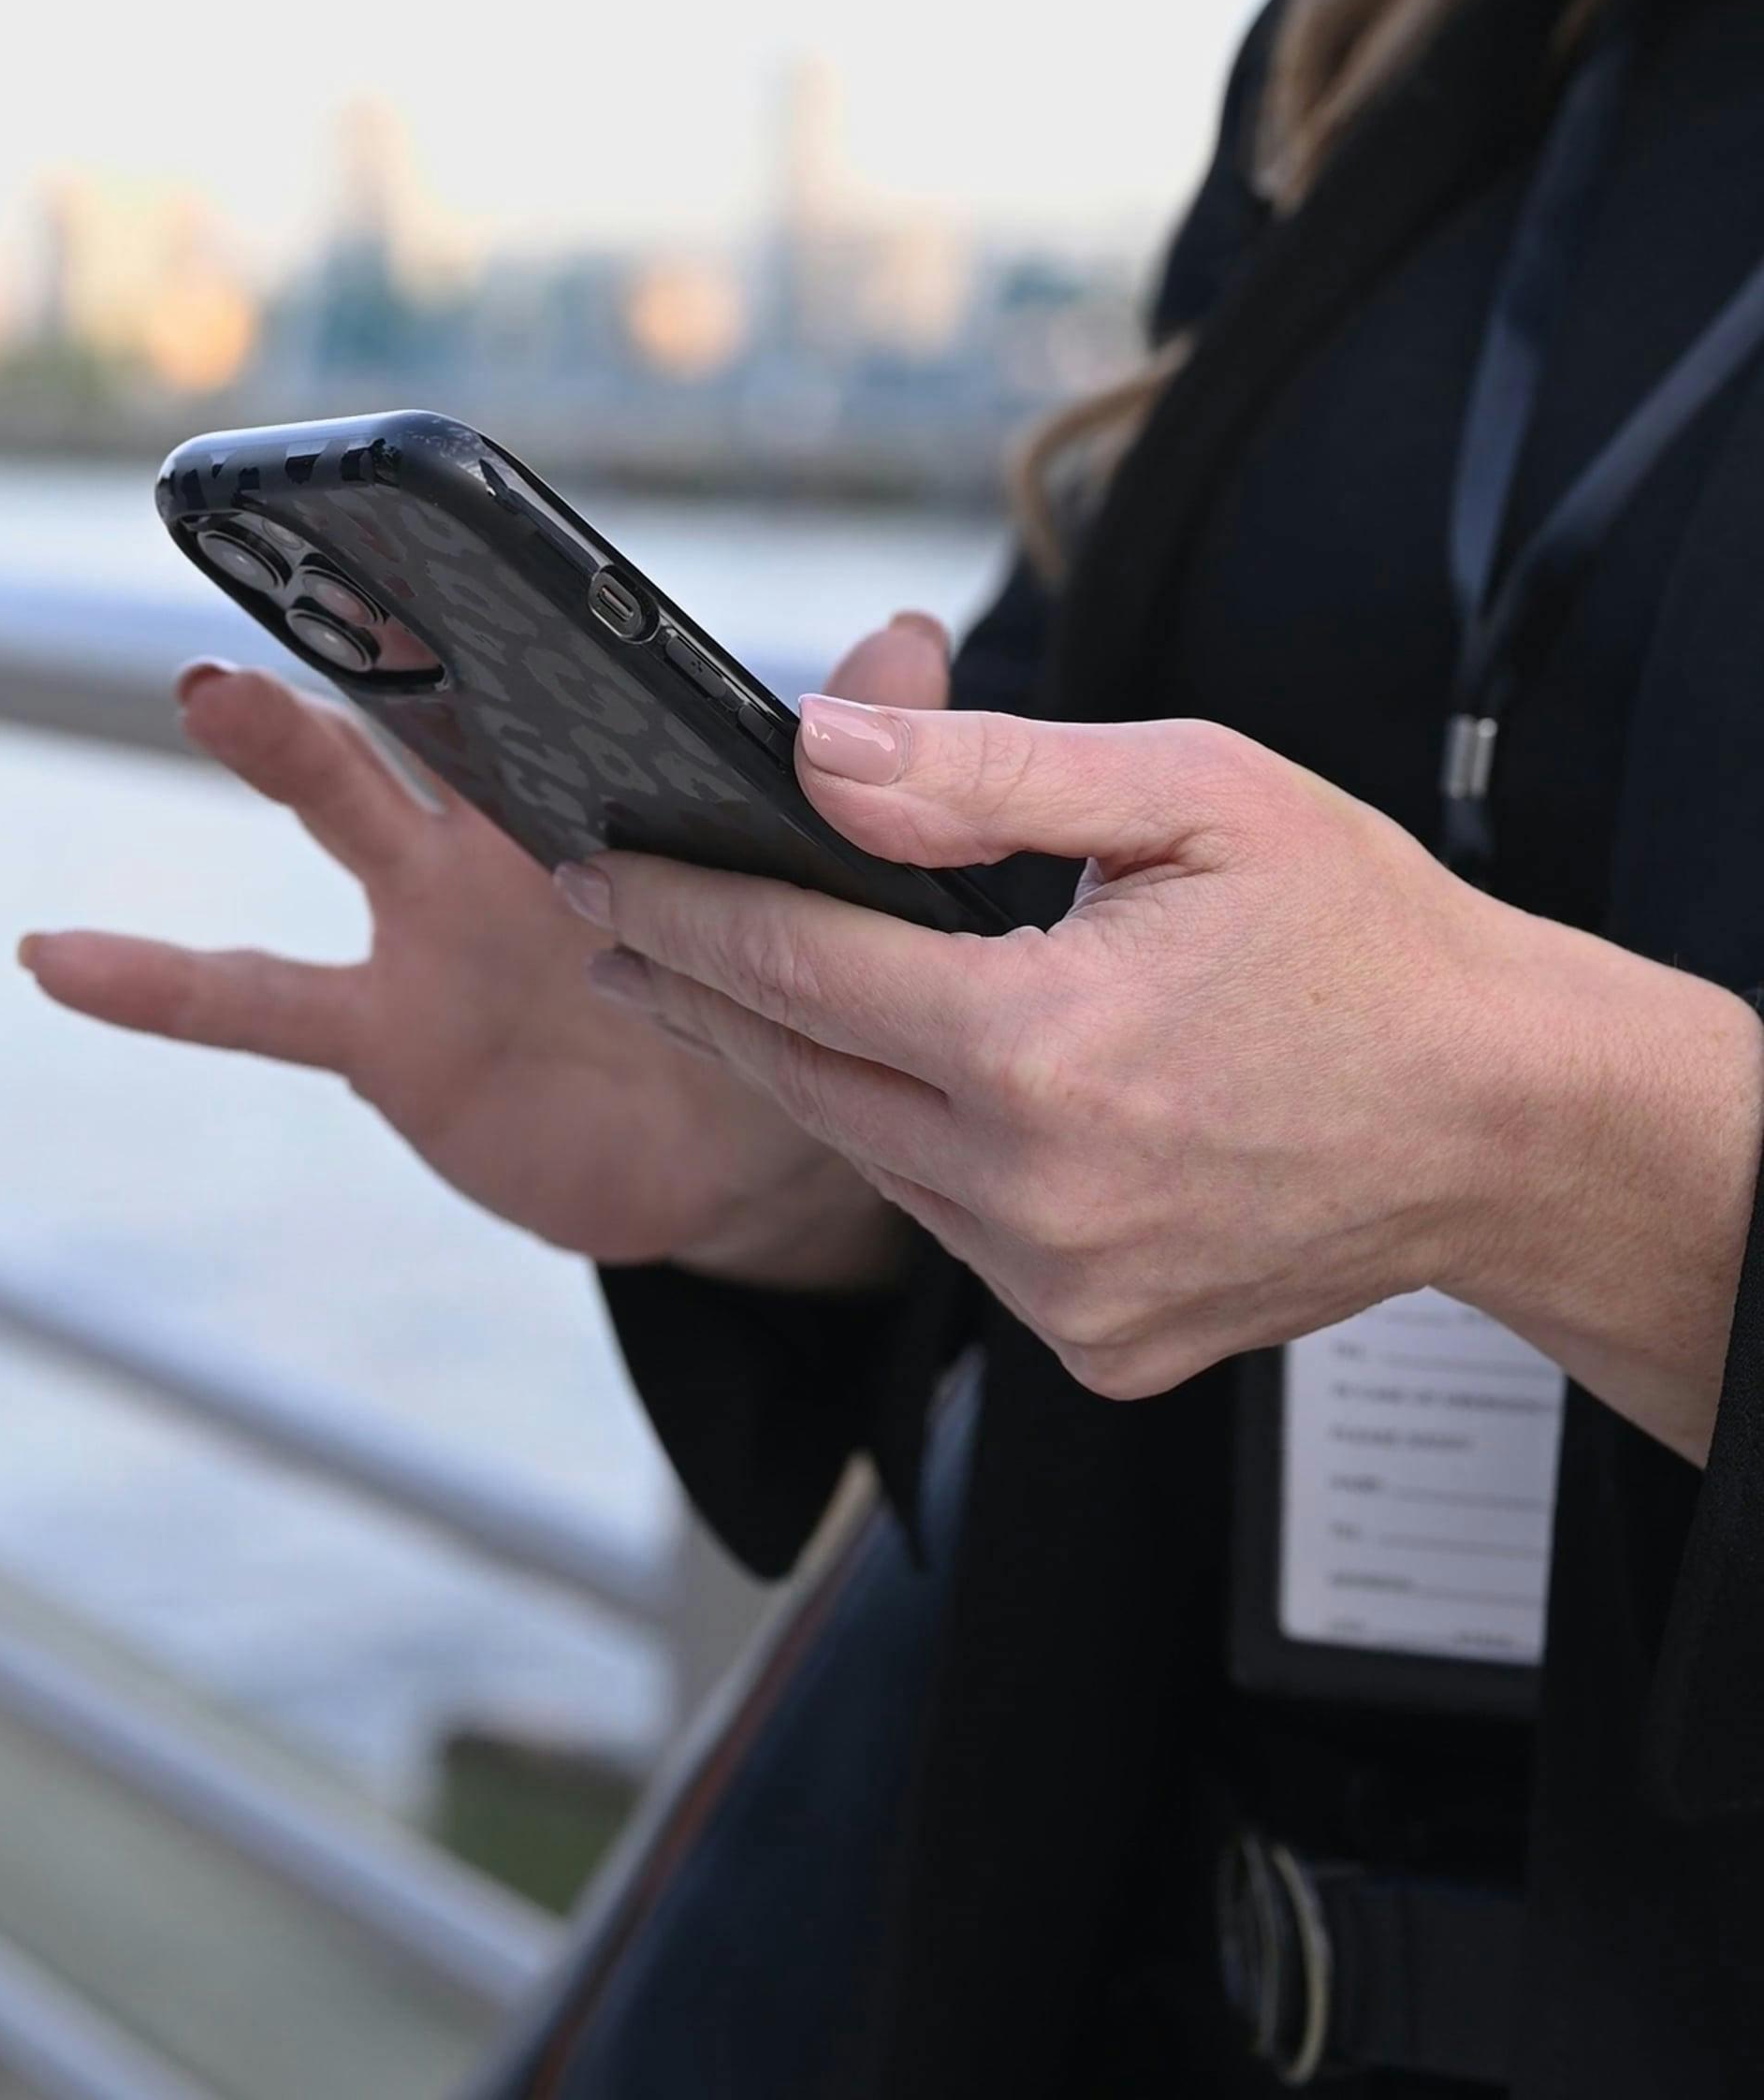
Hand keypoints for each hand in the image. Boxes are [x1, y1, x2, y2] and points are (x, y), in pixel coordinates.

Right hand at [17, 615, 952, 1290]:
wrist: (745, 1150)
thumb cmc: (764, 969)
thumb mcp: (817, 866)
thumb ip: (859, 747)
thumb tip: (919, 631)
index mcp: (586, 769)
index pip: (530, 659)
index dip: (486, 589)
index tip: (436, 503)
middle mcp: (490, 824)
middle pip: (421, 700)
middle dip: (368, 626)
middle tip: (309, 539)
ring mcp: (421, 920)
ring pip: (338, 809)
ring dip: (273, 746)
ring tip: (202, 680)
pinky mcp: (387, 1031)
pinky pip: (252, 1000)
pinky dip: (149, 979)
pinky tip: (55, 952)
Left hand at [569, 702, 1763, 1462]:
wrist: (1509, 1119)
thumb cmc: (1365, 939)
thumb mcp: (1188, 794)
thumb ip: (982, 775)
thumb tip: (814, 752)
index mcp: (1044, 1051)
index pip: (794, 970)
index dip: (676, 911)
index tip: (591, 870)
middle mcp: (1036, 1196)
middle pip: (801, 1076)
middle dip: (696, 992)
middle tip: (617, 924)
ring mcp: (1066, 1291)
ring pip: (874, 1161)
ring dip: (809, 1072)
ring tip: (744, 986)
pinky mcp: (1100, 1346)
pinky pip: (962, 1236)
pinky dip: (928, 1156)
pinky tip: (931, 1088)